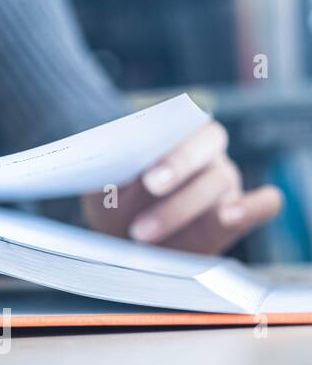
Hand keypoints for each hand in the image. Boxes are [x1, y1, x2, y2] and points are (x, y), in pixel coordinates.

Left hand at [82, 121, 282, 254]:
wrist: (126, 241)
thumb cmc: (115, 208)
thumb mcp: (101, 193)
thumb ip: (104, 179)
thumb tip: (105, 169)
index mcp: (172, 135)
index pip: (182, 123)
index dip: (163, 142)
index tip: (145, 170)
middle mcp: (205, 155)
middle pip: (204, 151)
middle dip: (177, 168)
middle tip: (149, 186)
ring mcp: (226, 184)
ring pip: (220, 183)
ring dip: (180, 209)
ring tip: (141, 233)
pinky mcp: (241, 213)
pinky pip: (265, 204)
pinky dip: (254, 207)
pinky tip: (230, 216)